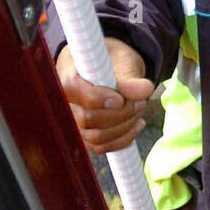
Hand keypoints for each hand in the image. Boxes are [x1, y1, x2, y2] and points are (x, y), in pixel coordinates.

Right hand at [55, 38, 153, 153]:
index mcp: (67, 75)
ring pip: (97, 137)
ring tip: (139, 109)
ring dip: (125, 126)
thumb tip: (145, 89)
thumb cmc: (112, 62)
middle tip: (140, 102)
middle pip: (88, 119)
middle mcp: (64, 103)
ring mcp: (73, 123)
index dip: (98, 98)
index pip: (73, 90)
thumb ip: (130, 78)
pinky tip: (136, 124)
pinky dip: (123, 138)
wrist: (108, 71)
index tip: (120, 99)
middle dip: (120, 113)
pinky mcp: (85, 137)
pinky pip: (103, 147)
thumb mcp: (123, 62)